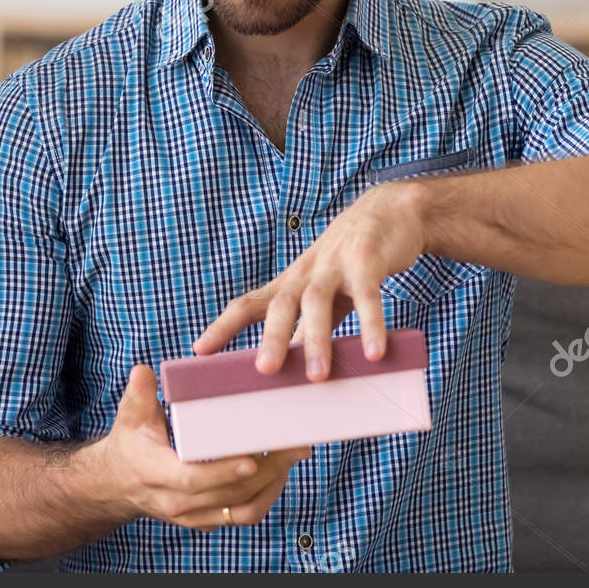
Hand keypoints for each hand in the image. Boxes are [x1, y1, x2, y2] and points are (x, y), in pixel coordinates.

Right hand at [95, 365, 309, 530]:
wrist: (119, 484)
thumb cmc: (130, 444)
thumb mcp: (129, 416)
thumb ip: (139, 394)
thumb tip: (143, 371)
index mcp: (157, 474)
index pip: (193, 479)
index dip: (224, 471)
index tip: (252, 457)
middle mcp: (177, 502)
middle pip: (229, 494)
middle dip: (267, 471)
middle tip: (295, 445)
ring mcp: (194, 516)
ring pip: (242, 510)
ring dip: (273, 485)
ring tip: (293, 455)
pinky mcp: (207, 519)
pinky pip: (243, 515)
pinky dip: (266, 495)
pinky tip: (280, 471)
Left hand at [194, 181, 428, 379]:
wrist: (388, 211)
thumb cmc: (350, 261)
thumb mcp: (326, 294)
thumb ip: (309, 327)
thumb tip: (297, 369)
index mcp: (290, 282)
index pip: (248, 304)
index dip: (223, 326)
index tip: (200, 350)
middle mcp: (306, 272)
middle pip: (280, 304)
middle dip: (271, 337)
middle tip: (264, 371)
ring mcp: (335, 264)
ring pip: (317, 301)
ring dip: (316, 339)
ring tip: (317, 376)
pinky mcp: (367, 261)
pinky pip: (368, 296)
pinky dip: (370, 325)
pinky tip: (374, 353)